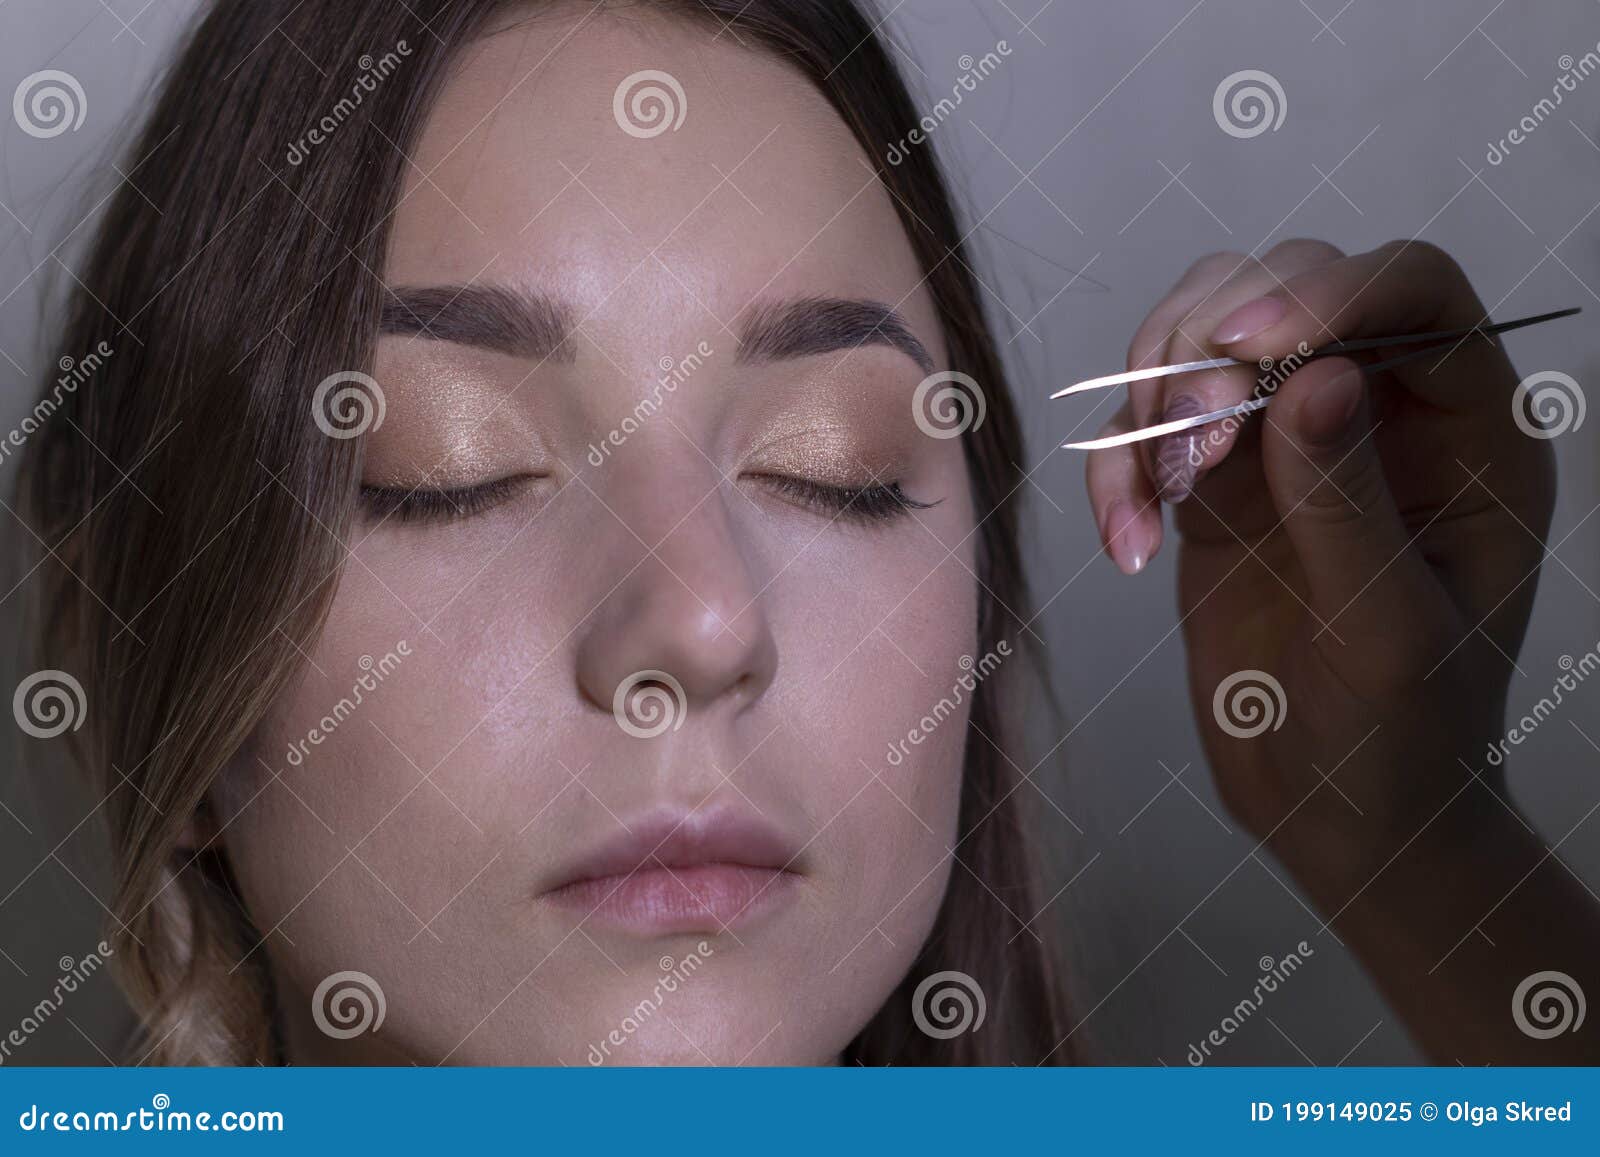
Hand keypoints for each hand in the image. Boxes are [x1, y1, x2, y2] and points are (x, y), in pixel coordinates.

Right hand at [1084, 239, 1556, 885]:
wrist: (1341, 815)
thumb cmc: (1404, 740)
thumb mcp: (1389, 633)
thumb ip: (1350, 503)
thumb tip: (1316, 378)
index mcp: (1471, 431)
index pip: (1412, 289)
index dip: (1328, 290)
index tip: (1244, 350)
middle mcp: (1383, 411)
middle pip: (1289, 283)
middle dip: (1217, 344)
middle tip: (1191, 437)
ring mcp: (1290, 439)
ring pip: (1204, 331)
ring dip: (1157, 394)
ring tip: (1157, 497)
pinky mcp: (1217, 482)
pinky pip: (1149, 421)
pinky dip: (1119, 465)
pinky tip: (1127, 542)